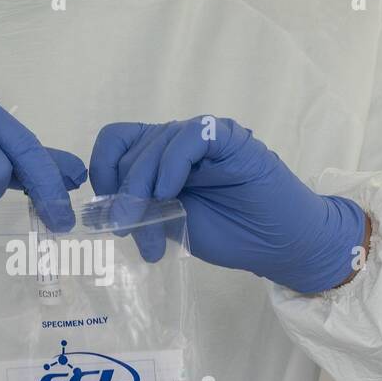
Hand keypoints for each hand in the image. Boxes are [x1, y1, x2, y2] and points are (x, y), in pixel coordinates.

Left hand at [90, 117, 366, 292]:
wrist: (279, 244)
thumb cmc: (230, 234)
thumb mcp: (171, 225)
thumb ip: (142, 210)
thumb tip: (104, 209)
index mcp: (160, 157)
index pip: (115, 142)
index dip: (102, 171)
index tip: (106, 210)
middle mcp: (178, 141)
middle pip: (130, 149)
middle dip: (124, 195)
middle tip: (130, 233)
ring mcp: (204, 137)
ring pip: (155, 144)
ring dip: (143, 190)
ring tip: (151, 233)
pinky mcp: (229, 137)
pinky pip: (190, 137)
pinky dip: (171, 164)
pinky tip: (168, 193)